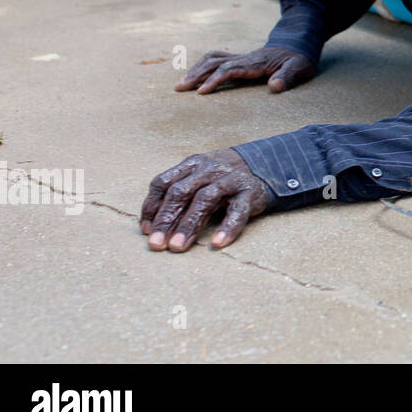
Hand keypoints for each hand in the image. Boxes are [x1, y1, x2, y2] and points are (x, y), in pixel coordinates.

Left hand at [141, 148, 271, 250]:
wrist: (265, 166)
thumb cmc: (221, 179)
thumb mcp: (198, 177)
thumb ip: (178, 193)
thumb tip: (150, 226)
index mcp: (192, 165)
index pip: (163, 182)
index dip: (152, 206)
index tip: (146, 230)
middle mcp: (209, 169)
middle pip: (181, 192)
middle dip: (166, 219)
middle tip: (156, 244)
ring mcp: (230, 179)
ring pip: (205, 200)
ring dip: (189, 225)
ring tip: (177, 247)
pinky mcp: (250, 192)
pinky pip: (237, 211)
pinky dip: (227, 227)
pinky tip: (217, 243)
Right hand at [176, 44, 316, 93]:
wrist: (298, 44)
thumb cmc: (298, 59)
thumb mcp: (299, 68)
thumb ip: (288, 76)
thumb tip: (274, 87)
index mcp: (256, 62)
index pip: (230, 69)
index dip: (215, 79)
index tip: (201, 91)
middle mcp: (244, 58)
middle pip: (215, 62)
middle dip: (197, 74)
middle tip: (179, 88)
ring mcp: (240, 57)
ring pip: (213, 58)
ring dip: (196, 69)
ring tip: (181, 83)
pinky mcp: (239, 59)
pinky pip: (216, 58)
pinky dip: (202, 64)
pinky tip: (194, 74)